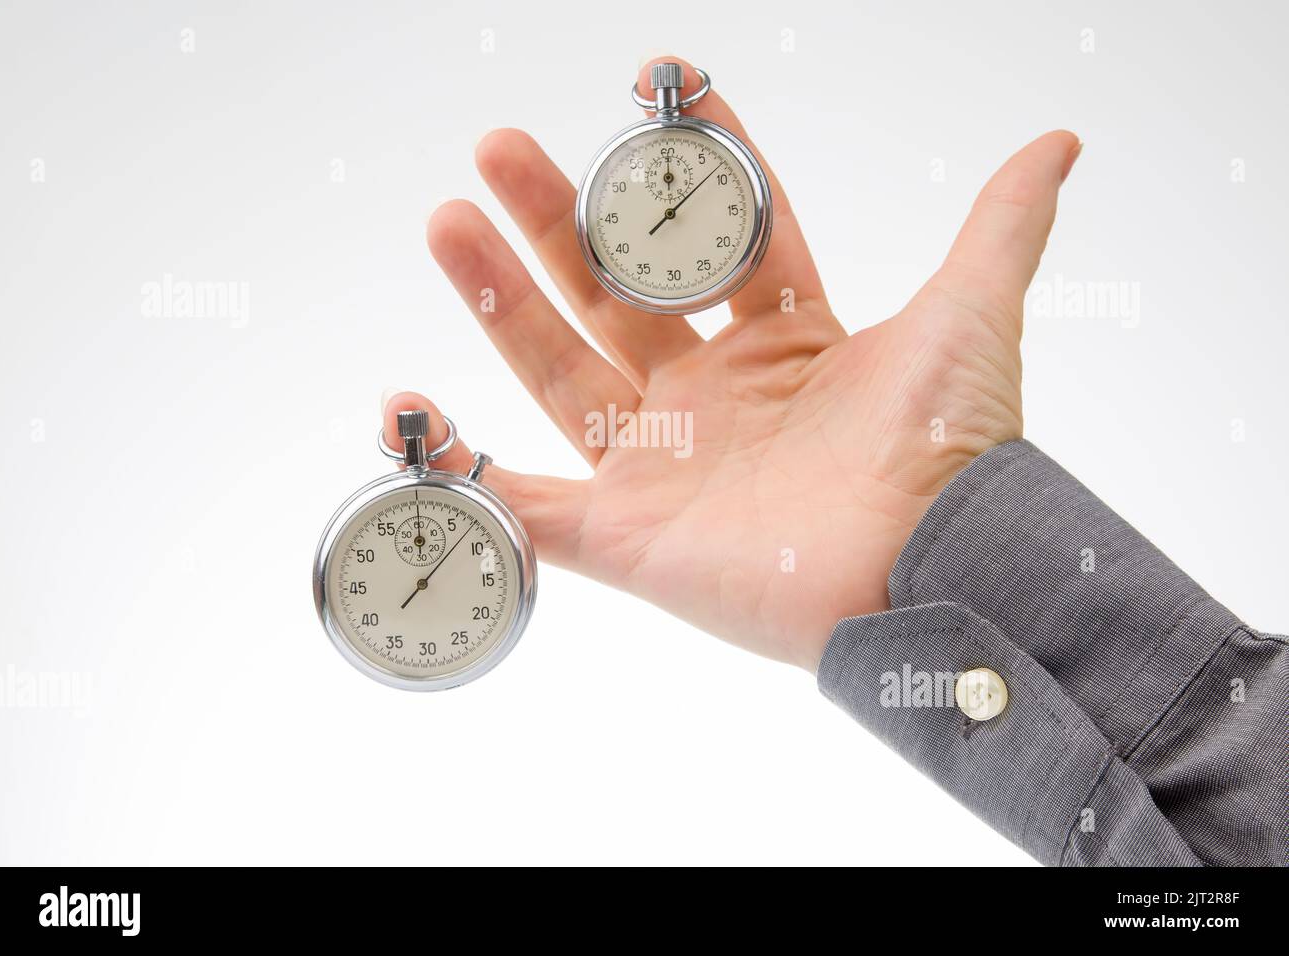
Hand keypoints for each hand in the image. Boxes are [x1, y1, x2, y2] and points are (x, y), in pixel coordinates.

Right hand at [384, 55, 1080, 672]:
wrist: (924, 573)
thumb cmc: (948, 452)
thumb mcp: (968, 318)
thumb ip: (1000, 224)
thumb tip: (1058, 141)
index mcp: (788, 343)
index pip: (725, 238)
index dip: (697, 166)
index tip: (657, 88)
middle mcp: (717, 397)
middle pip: (617, 293)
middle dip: (558, 220)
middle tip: (499, 148)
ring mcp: (666, 466)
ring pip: (561, 372)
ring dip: (500, 301)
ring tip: (449, 220)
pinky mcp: (626, 540)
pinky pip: (523, 503)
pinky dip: (460, 465)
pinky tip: (402, 405)